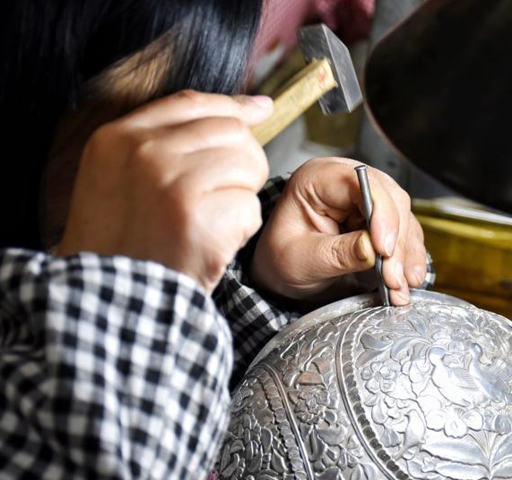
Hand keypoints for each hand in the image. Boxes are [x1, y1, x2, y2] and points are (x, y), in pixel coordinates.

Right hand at [57, 90, 271, 292]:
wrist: (108, 304)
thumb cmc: (123, 244)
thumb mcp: (119, 177)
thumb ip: (169, 139)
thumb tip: (250, 108)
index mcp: (120, 138)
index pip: (194, 103)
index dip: (234, 106)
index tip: (260, 110)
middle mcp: (146, 152)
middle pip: (231, 132)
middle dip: (241, 164)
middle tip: (220, 198)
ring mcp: (174, 183)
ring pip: (248, 166)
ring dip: (242, 196)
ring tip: (211, 222)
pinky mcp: (201, 219)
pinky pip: (251, 208)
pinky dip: (242, 230)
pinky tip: (212, 244)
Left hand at [250, 158, 427, 305]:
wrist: (281, 276)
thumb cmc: (281, 259)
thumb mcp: (300, 260)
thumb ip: (335, 254)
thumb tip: (371, 249)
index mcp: (320, 179)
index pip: (362, 182)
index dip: (380, 213)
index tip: (383, 248)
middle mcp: (349, 184)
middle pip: (390, 201)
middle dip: (395, 242)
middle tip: (393, 277)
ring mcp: (368, 202)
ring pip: (403, 220)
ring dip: (405, 256)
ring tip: (400, 287)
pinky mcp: (381, 224)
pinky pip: (405, 237)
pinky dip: (408, 261)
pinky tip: (406, 282)